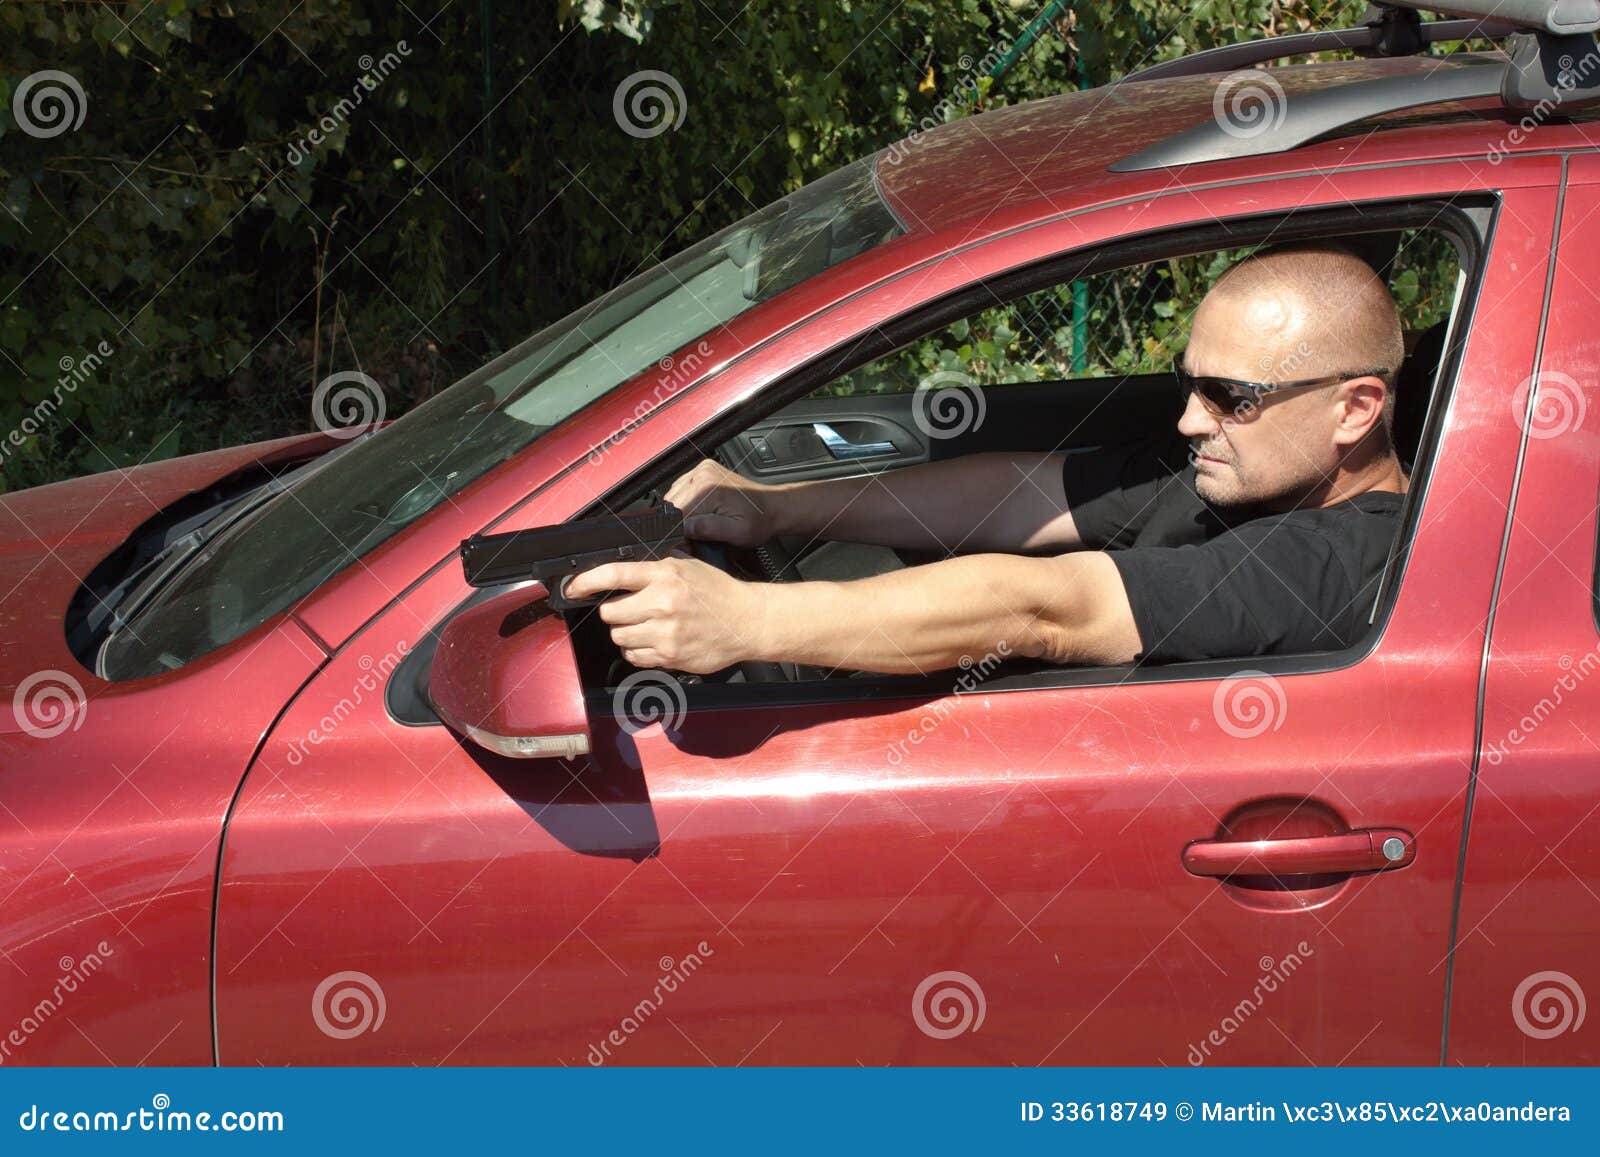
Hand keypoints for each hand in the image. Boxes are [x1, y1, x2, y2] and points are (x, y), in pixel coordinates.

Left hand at [564, 556, 767, 673]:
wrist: (747, 621)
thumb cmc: (717, 592)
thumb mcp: (686, 566)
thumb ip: (652, 570)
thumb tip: (617, 576)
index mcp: (665, 575)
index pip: (613, 575)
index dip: (585, 582)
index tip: (573, 588)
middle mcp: (662, 603)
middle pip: (610, 613)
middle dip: (615, 612)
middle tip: (631, 610)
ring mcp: (665, 633)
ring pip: (619, 637)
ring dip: (626, 632)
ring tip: (645, 625)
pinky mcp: (669, 656)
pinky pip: (634, 656)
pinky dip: (638, 650)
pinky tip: (655, 640)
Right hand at [664, 458, 782, 547]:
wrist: (773, 506)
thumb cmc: (759, 520)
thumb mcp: (737, 532)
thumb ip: (708, 529)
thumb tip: (684, 528)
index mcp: (708, 488)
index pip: (676, 514)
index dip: (679, 532)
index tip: (689, 542)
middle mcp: (702, 474)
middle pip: (672, 504)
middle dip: (680, 522)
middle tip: (697, 534)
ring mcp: (702, 470)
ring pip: (674, 496)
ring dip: (682, 512)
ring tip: (703, 521)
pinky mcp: (703, 471)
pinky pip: (682, 489)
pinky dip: (687, 502)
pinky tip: (702, 510)